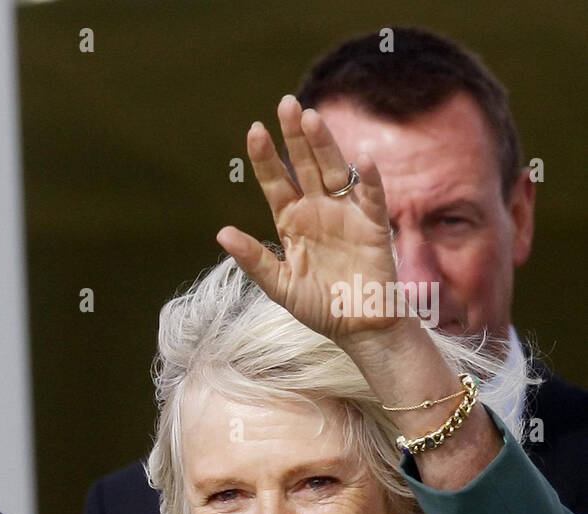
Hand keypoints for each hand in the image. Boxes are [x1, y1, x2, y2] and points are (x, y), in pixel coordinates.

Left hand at [216, 96, 398, 346]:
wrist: (358, 326)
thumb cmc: (319, 306)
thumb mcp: (279, 284)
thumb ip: (253, 259)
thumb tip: (221, 232)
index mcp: (292, 222)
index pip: (275, 182)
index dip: (265, 157)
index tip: (254, 130)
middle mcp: (318, 210)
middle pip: (305, 165)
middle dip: (295, 136)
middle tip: (286, 103)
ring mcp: (346, 214)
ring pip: (334, 171)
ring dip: (325, 145)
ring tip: (312, 118)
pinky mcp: (374, 226)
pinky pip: (372, 198)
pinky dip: (370, 180)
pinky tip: (363, 158)